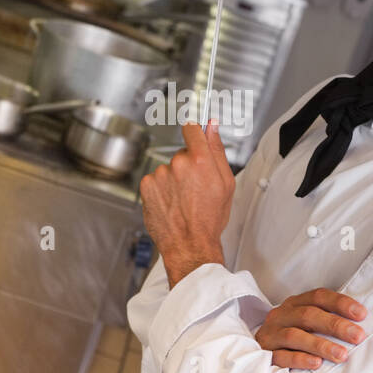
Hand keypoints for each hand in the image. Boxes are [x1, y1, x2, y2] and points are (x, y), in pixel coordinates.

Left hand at [140, 121, 235, 287]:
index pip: (192, 129)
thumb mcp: (226, 184)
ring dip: (174, 180)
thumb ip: (217, 150)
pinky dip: (161, 189)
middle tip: (196, 189)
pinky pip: (155, 180)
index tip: (194, 137)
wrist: (189, 245)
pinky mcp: (146, 185)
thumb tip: (212, 127)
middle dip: (188, 166)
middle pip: (182, 154)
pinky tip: (171, 204)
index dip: (194, 133)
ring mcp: (160, 174)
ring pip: (168, 169)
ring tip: (183, 201)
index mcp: (201, 160)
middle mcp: (178, 164)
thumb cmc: (209, 219)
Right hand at [255, 289, 367, 369]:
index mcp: (294, 303)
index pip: (318, 296)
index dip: (340, 303)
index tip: (362, 314)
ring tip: (342, 355)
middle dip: (335, 325)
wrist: (256, 353)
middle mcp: (281, 315)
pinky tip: (316, 364)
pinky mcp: (264, 354)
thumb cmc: (292, 336)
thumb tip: (361, 322)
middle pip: (308, 315)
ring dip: (320, 345)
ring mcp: (271, 335)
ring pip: (295, 336)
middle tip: (358, 336)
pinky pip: (281, 356)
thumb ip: (327, 319)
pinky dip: (300, 359)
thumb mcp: (305, 323)